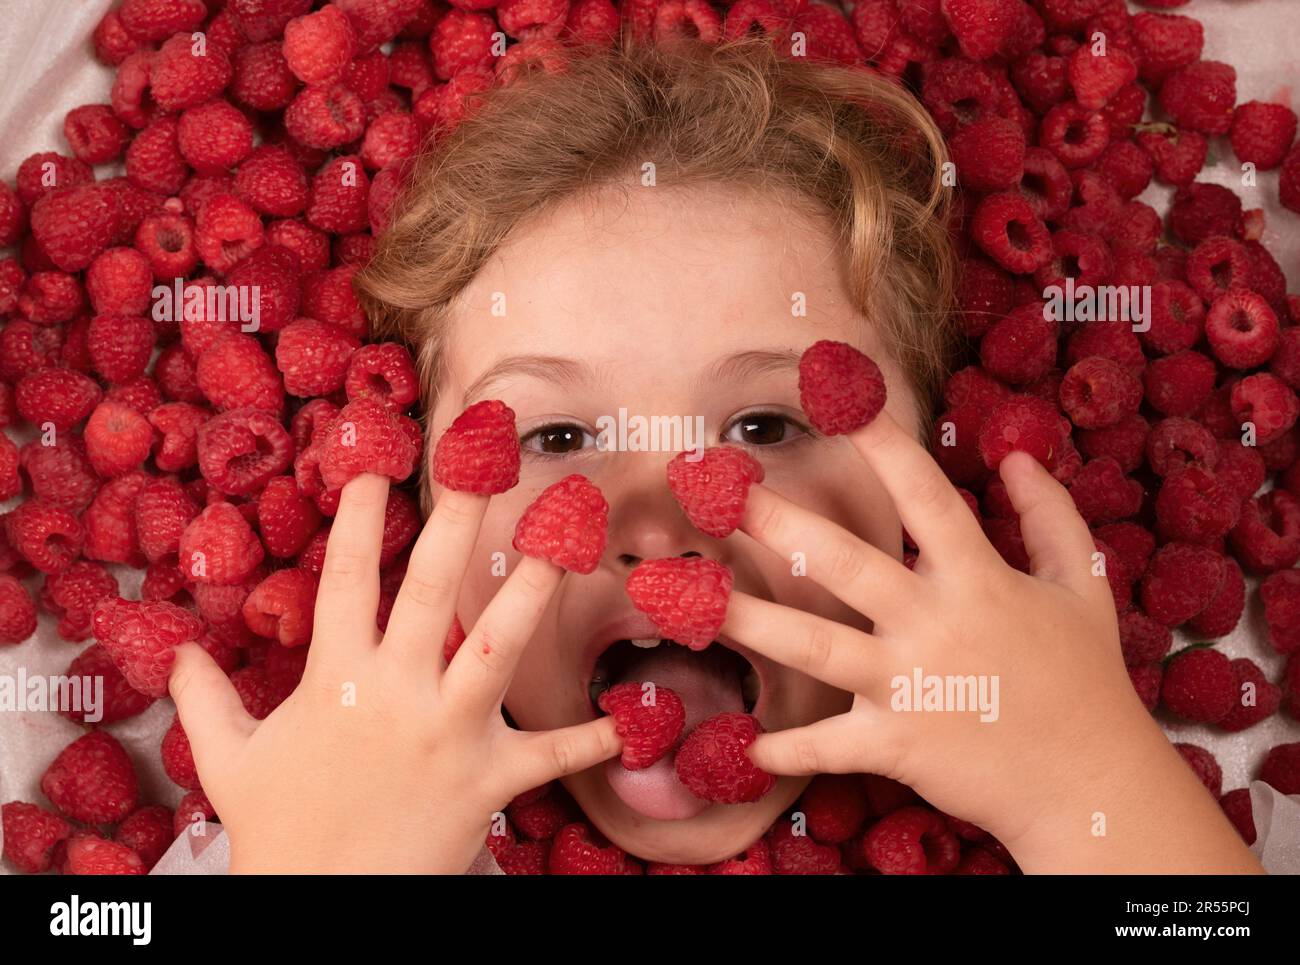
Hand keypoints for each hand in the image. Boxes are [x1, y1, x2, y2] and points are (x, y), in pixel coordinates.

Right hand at [168, 473, 620, 873]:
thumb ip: (204, 700)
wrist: (326, 905)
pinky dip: (592, 738)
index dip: (356, 517)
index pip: (345, 580)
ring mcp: (450, 733)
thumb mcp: (229, 763)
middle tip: (484, 458)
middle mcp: (398, 694)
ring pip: (498, 648)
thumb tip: (174, 654)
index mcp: (337, 681)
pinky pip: (550, 754)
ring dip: (533, 592)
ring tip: (567, 541)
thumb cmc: (281, 831)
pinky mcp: (489, 779)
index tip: (372, 460)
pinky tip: (632, 717)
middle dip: (457, 516)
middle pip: (431, 588)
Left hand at [723, 411, 1261, 873]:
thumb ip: (1050, 517)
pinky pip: (828, 744)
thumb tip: (1015, 457)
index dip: (884, 445)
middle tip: (723, 494)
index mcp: (980, 580)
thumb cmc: (1085, 681)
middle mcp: (936, 625)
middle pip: (846, 565)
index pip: (927, 498)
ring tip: (696, 602)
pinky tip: (746, 742)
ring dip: (751, 623)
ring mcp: (911, 685)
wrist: (1093, 786)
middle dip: (780, 525)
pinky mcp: (897, 743)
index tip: (840, 396)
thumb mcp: (1084, 588)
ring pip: (815, 648)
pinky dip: (787, 746)